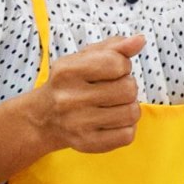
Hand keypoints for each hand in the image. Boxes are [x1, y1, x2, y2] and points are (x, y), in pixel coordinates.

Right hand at [27, 36, 146, 154]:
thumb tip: (140, 40)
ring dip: (129, 107)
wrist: (43, 118)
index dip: (122, 65)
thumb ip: (114, 47)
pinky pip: (128, 135)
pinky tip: (112, 121)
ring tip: (114, 105)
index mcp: (67, 71)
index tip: (113, 70)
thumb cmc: (70, 83)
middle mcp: (69, 98)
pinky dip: (126, 127)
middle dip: (127, 87)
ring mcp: (77, 124)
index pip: (116, 63)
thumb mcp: (84, 58)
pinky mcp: (87, 143)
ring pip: (132, 113)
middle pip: (128, 89)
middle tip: (112, 90)